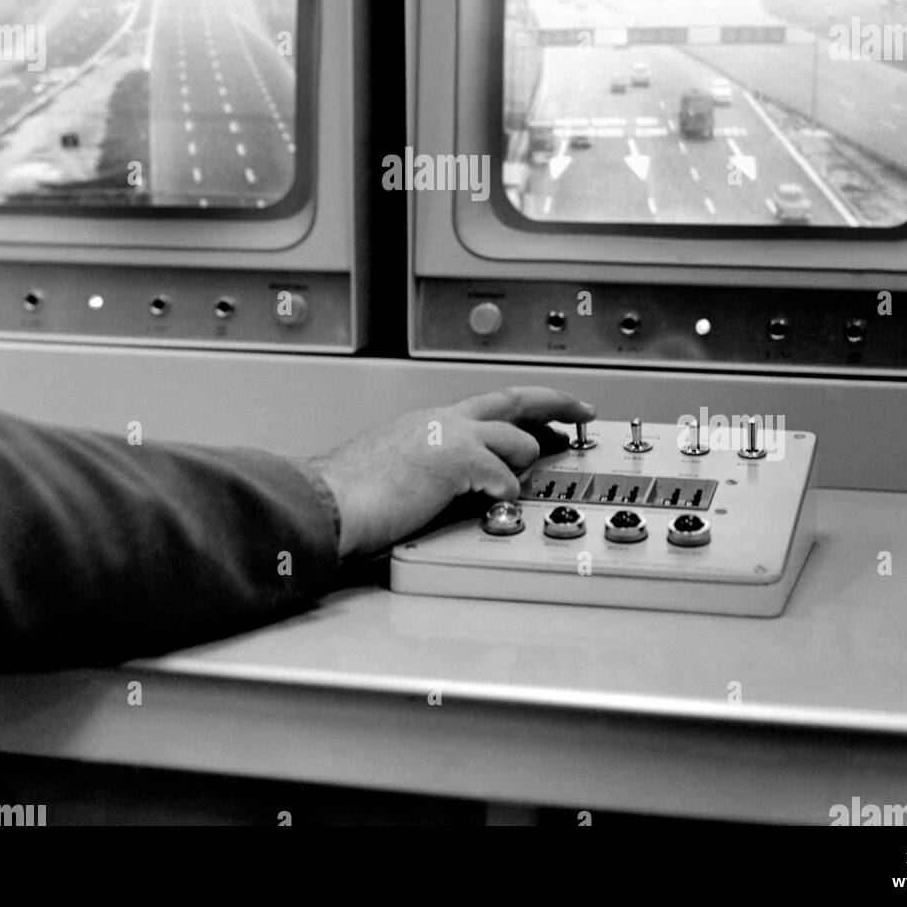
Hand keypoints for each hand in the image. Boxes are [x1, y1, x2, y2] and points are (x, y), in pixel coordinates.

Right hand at [305, 386, 594, 557]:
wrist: (324, 500)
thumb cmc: (344, 496)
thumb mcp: (392, 471)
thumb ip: (423, 472)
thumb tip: (435, 495)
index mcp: (426, 422)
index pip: (485, 407)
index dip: (519, 409)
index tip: (540, 417)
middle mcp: (442, 420)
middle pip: (515, 400)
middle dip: (555, 401)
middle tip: (582, 409)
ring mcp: (451, 436)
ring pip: (517, 440)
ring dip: (521, 468)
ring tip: (506, 493)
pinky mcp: (457, 460)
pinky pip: (503, 478)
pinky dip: (504, 495)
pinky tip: (488, 506)